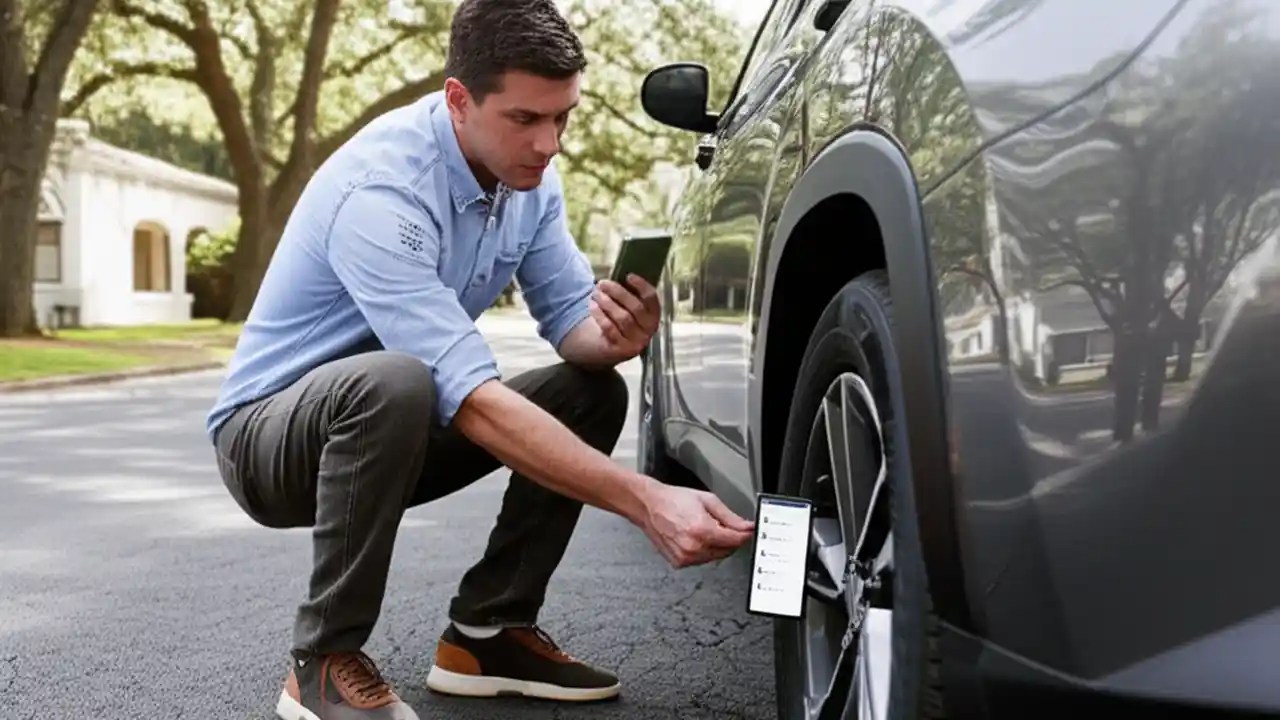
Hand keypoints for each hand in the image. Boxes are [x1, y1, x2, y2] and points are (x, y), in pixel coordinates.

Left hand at [589, 274, 660, 358]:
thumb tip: (619, 275)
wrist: (611, 346)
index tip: (628, 276)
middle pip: (636, 308)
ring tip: (595, 294)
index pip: (652, 299)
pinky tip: (592, 305)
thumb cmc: (621, 319)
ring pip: (623, 318)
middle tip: (603, 283)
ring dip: (607, 302)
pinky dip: (600, 315)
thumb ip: (629, 294)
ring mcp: (636, 342)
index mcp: (654, 316)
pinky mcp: (621, 350)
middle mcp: (648, 330)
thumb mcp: (628, 308)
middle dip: (618, 292)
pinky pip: (610, 329)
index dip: (642, 286)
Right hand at [636, 480, 754, 567]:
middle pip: (727, 551)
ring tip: (704, 528)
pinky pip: (701, 560)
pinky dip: (704, 550)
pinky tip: (695, 536)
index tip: (749, 530)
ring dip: (717, 545)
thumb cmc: (673, 500)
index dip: (745, 534)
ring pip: (715, 557)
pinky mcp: (679, 563)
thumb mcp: (707, 500)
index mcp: (702, 530)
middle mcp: (693, 547)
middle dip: (730, 539)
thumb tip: (746, 526)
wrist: (649, 506)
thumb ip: (730, 516)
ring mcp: (685, 557)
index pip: (735, 540)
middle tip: (723, 524)